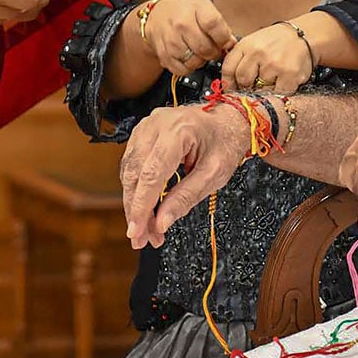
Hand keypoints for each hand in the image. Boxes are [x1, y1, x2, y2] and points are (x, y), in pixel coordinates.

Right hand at [120, 103, 248, 248]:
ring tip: (146, 228)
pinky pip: (132, 162)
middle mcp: (158, 124)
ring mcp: (147, 125)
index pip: (151, 174)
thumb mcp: (214, 174)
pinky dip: (136, 187)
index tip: (138, 232)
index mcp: (179, 130)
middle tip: (142, 238)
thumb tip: (161, 223)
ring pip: (129, 170)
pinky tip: (145, 206)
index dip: (142, 207)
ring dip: (134, 202)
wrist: (228, 119)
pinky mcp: (143, 131)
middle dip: (136, 210)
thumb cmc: (225, 142)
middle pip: (135, 173)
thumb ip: (186, 198)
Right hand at [139, 0, 236, 76]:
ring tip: (199, 52)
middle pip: (205, 48)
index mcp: (196, 8)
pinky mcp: (163, 54)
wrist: (158, 15)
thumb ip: (220, 25)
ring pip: (194, 61)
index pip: (214, 25)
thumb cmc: (184, 11)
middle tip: (213, 48)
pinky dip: (189, 67)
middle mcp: (181, 24)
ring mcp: (171, 40)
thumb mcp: (204, 8)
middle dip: (214, 52)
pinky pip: (182, 70)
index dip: (223, 38)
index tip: (224, 41)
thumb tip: (231, 44)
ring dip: (201, 60)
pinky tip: (188, 57)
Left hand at [221, 22, 314, 93]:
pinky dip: (279, 91)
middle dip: (247, 86)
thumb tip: (230, 85)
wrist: (305, 35)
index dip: (228, 82)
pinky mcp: (289, 75)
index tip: (231, 89)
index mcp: (247, 44)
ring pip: (260, 89)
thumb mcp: (254, 42)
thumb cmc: (278, 41)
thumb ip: (241, 59)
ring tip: (274, 77)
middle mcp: (259, 53)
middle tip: (256, 84)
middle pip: (243, 81)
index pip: (228, 68)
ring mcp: (274, 64)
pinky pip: (277, 94)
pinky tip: (283, 81)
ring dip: (266, 88)